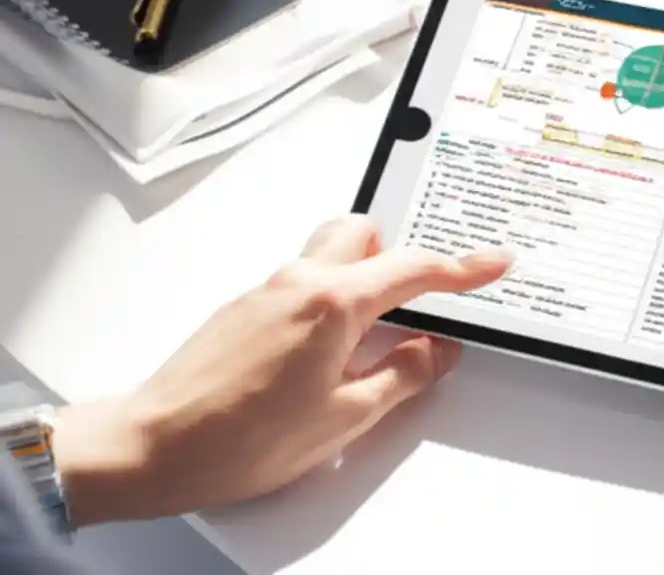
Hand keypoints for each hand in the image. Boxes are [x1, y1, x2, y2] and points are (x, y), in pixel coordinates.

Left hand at [49, 216, 510, 526]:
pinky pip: (303, 283)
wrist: (153, 448)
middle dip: (399, 255)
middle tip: (423, 299)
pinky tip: (330, 352)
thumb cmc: (239, 438)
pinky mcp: (244, 308)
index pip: (415, 269)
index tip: (492, 263)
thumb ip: (402, 375)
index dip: (463, 267)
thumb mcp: (346, 416)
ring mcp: (266, 290)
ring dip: (363, 278)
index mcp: (333, 302)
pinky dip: (331, 300)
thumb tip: (435, 352)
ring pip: (330, 254)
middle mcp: (298, 281)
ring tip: (377, 337)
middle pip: (364, 233)